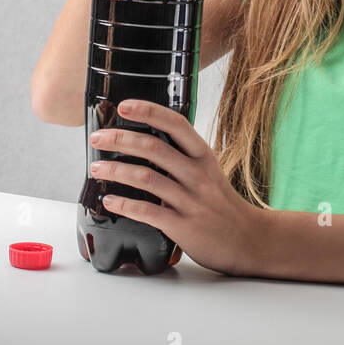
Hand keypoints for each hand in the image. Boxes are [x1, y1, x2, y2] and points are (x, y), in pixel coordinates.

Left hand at [88, 99, 266, 275]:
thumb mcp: (208, 173)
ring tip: (96, 169)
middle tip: (98, 138)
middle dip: (120, 139)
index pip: (176, 124)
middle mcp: (198, 175)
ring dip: (115, 171)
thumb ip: (182, 160)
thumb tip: (143, 145)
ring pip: (146, 178)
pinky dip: (124, 205)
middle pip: (154, 148)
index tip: (124, 106)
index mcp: (203, 157)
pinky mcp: (184, 226)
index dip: (148, 112)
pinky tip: (110, 201)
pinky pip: (148, 212)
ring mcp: (191, 201)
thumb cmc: (221, 204)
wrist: (247, 238)